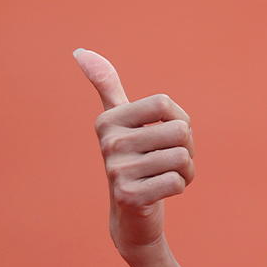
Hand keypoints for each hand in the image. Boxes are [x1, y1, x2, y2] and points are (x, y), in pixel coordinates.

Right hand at [74, 49, 195, 262]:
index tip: (163, 134)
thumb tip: (80, 51)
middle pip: (178, 130)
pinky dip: (180, 187)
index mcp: (108, 119)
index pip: (164, 104)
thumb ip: (105, 84)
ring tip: (165, 176)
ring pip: (182, 156)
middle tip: (166, 160)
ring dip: (186, 169)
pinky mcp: (129, 196)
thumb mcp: (119, 119)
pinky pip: (177, 181)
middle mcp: (108, 142)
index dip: (178, 120)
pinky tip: (161, 192)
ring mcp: (116, 170)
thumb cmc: (134, 158)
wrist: (131, 215)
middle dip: (186, 148)